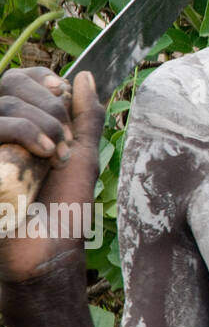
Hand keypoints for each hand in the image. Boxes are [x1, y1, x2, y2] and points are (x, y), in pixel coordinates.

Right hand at [0, 68, 102, 284]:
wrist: (48, 250)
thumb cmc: (66, 206)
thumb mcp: (81, 153)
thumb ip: (84, 115)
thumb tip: (82, 76)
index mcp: (19, 128)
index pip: (18, 81)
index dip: (40, 80)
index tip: (61, 92)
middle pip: (10, 85)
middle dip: (49, 105)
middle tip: (66, 138)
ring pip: (4, 103)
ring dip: (43, 121)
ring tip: (58, 152)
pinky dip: (27, 131)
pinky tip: (46, 153)